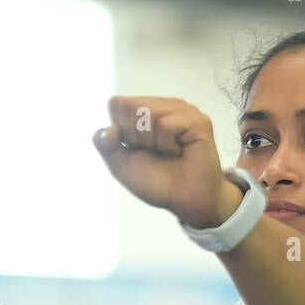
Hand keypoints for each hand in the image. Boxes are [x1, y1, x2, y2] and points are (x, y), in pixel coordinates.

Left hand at [92, 97, 236, 227]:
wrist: (184, 201)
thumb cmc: (157, 182)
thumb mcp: (122, 166)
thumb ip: (106, 146)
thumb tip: (107, 129)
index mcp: (145, 110)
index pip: (117, 103)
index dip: (121, 130)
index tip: (138, 148)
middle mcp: (164, 105)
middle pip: (130, 105)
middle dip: (136, 136)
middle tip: (156, 152)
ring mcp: (183, 110)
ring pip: (148, 111)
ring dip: (152, 141)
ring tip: (168, 152)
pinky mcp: (197, 120)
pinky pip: (166, 124)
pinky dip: (167, 144)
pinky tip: (179, 152)